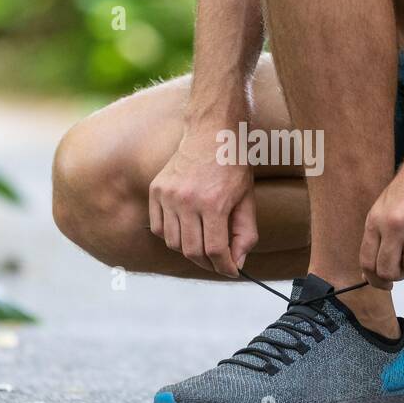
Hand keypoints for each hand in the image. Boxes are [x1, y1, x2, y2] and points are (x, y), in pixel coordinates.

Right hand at [148, 125, 257, 277]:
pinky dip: (171, 235)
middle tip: (218, 262)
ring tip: (203, 245)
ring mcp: (168, 195)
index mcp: (213, 203)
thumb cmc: (233, 165)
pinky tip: (186, 229)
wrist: (211, 131)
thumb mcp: (247, 198)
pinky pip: (158, 228)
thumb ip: (245, 233)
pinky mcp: (156, 191)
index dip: (225, 267)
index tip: (231, 271)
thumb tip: (237, 262)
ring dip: (189, 251)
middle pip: (192, 251)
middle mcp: (187, 200)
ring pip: (173, 243)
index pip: (215, 250)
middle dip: (208, 263)